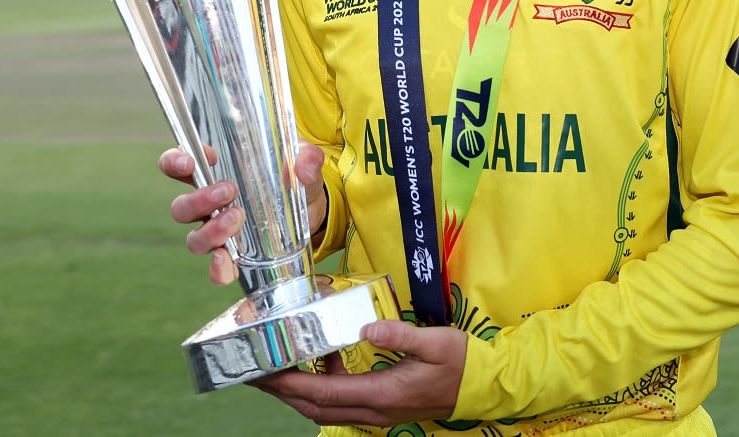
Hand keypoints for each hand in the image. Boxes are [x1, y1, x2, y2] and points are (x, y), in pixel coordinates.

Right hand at [159, 142, 327, 285]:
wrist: (314, 207)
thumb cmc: (295, 175)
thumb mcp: (304, 157)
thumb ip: (306, 157)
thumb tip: (301, 170)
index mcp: (218, 172)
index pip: (181, 164)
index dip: (175, 162)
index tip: (195, 160)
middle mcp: (210, 204)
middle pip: (182, 207)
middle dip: (199, 199)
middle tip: (229, 191)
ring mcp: (220, 232)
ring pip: (194, 238)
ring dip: (210, 231)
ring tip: (237, 218)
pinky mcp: (236, 256)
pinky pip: (216, 269)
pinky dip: (217, 269)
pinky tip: (226, 261)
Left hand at [251, 320, 466, 427]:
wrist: (482, 387)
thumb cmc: (461, 362)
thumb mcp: (436, 342)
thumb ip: (400, 334)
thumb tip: (366, 326)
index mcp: (383, 394)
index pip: (326, 392)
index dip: (292, 384)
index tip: (267, 372)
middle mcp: (374, 410)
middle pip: (316, 407)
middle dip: (283, 391)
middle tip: (256, 372)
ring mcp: (377, 413)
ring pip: (325, 408)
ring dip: (298, 391)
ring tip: (279, 367)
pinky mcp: (382, 407)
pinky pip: (342, 402)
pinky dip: (323, 385)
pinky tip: (324, 357)